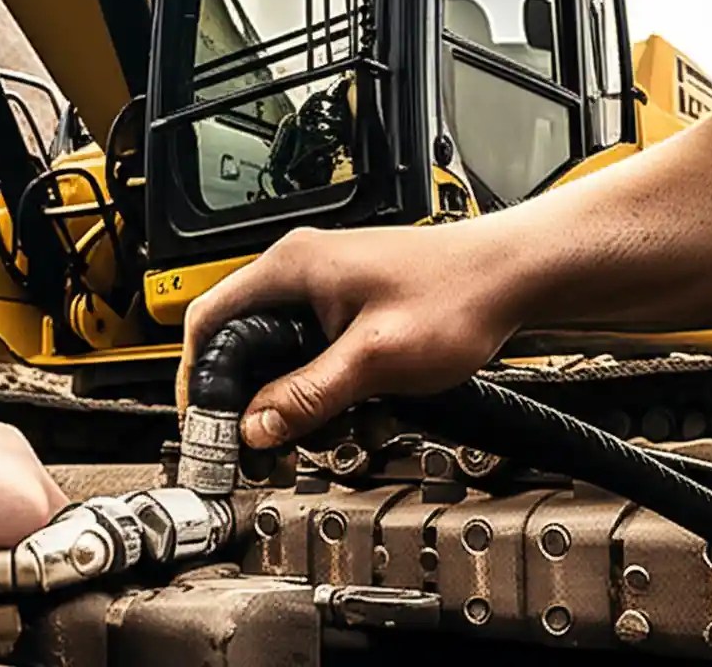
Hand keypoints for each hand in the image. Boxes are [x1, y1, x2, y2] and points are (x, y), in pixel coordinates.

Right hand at [178, 224, 526, 450]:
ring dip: (298, 401)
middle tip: (265, 443)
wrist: (514, 277)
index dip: (197, 378)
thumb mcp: (375, 359)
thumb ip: (308, 395)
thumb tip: (255, 427)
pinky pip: (313, 356)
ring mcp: (323, 289)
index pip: (208, 321)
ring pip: (280, 357)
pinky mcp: (347, 308)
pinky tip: (356, 412)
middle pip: (242, 345)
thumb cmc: (458, 294)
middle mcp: (299, 272)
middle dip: (254, 401)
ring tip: (327, 428)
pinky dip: (325, 390)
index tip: (206, 424)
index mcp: (291, 268)